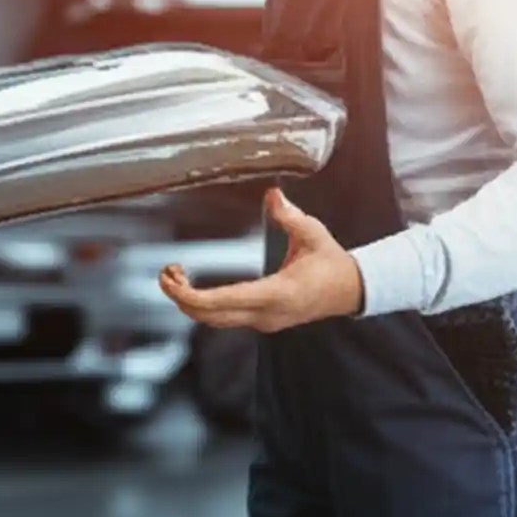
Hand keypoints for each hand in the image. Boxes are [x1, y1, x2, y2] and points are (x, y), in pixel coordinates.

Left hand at [159, 188, 362, 332]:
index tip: (172, 279)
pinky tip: (192, 287)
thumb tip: (272, 194)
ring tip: (174, 276)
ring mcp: (264, 322)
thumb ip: (290, 216)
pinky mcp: (262, 321)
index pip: (224, 302)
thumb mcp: (314, 233)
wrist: (351, 291)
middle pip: (211, 316)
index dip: (192, 295)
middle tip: (165, 273)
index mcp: (278, 294)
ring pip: (215, 320)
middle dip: (181, 298)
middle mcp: (267, 314)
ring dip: (190, 302)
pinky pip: (224, 318)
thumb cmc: (332, 262)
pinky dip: (204, 305)